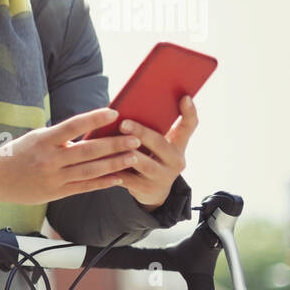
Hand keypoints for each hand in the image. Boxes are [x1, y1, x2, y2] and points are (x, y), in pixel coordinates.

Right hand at [0, 107, 147, 204]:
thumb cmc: (17, 154)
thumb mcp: (35, 138)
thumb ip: (61, 137)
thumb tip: (90, 132)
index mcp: (44, 140)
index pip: (73, 126)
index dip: (94, 119)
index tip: (114, 113)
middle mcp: (49, 159)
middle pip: (87, 151)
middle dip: (114, 145)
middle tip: (135, 139)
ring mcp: (53, 177)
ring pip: (90, 171)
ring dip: (114, 164)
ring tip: (133, 157)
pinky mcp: (55, 192)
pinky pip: (84, 187)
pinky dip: (102, 183)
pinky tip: (118, 178)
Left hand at [113, 95, 196, 210]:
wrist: (152, 192)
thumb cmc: (150, 158)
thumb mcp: (156, 146)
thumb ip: (150, 129)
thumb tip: (125, 108)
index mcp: (178, 145)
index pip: (189, 126)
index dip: (189, 112)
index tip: (185, 97)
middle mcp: (175, 160)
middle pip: (160, 143)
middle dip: (141, 132)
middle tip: (124, 124)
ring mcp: (162, 176)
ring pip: (143, 163)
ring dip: (125, 152)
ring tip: (110, 143)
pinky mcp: (146, 189)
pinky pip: (127, 178)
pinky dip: (113, 170)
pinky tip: (100, 163)